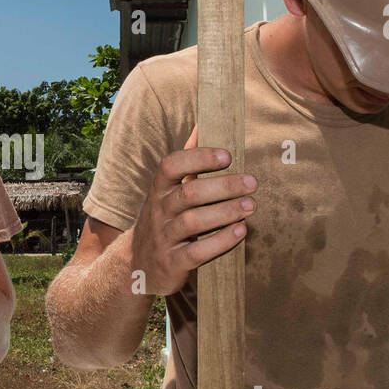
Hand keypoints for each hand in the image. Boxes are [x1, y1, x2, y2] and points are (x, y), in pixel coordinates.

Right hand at [128, 126, 256, 295]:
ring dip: (225, 212)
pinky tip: (240, 231)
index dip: (198, 158)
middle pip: (188, 194)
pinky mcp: (173, 263)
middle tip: (252, 183)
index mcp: (159, 190)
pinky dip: (220, 242)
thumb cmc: (163, 220)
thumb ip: (186, 160)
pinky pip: (196, 252)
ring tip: (250, 205)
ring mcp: (164, 238)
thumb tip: (203, 124)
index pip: (171, 166)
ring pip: (193, 222)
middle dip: (223, 186)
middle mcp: (158, 211)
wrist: (137, 265)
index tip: (227, 155)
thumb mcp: (166, 191)